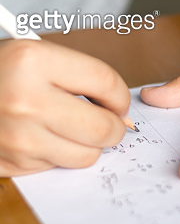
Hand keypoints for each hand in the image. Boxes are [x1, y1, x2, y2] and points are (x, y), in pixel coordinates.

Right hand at [0, 40, 129, 175]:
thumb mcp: (34, 57)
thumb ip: (81, 78)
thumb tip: (120, 111)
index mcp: (32, 63)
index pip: (106, 83)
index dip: (120, 96)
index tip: (118, 102)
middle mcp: (25, 102)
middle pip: (104, 129)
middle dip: (114, 128)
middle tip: (106, 122)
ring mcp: (18, 139)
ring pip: (88, 155)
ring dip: (87, 144)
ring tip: (70, 128)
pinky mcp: (13, 164)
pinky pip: (60, 166)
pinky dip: (59, 154)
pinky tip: (43, 137)